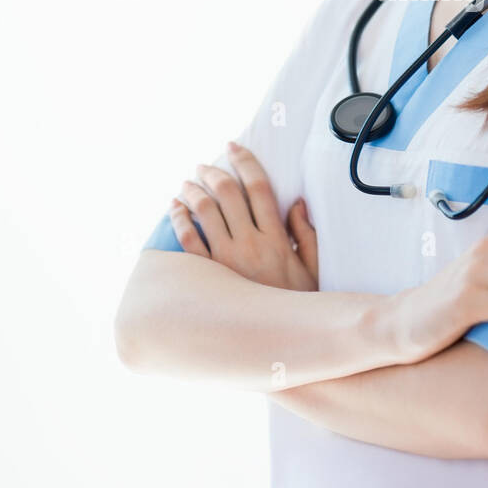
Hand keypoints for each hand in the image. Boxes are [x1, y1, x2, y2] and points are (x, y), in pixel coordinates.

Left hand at [167, 141, 317, 290]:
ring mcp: (226, 260)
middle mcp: (250, 244)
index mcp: (276, 238)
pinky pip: (188, 242)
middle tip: (204, 166)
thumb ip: (306, 234)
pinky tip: (175, 208)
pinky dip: (179, 220)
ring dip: (193, 191)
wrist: (279, 340)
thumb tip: (296, 203)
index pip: (259, 187)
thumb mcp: (312, 267)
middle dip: (214, 172)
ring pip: (204, 212)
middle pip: (228, 193)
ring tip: (188, 183)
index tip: (234, 147)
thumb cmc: (297, 305)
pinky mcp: (208, 276)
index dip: (245, 162)